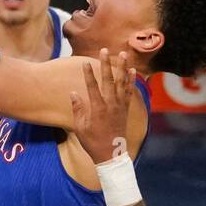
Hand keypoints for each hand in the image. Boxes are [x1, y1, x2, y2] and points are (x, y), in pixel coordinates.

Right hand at [68, 48, 135, 163]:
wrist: (111, 154)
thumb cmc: (92, 142)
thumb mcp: (80, 127)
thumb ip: (78, 109)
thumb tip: (74, 93)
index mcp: (97, 109)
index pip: (92, 87)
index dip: (88, 74)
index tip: (85, 62)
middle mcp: (110, 104)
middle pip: (108, 80)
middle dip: (106, 64)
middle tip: (105, 50)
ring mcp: (120, 106)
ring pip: (122, 83)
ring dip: (122, 68)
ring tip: (123, 54)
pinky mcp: (125, 109)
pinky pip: (130, 92)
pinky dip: (131, 81)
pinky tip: (132, 71)